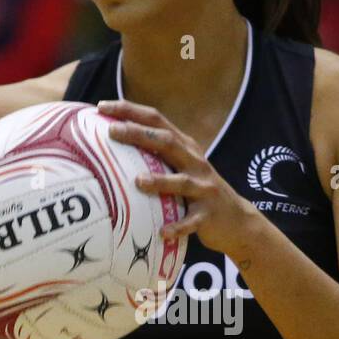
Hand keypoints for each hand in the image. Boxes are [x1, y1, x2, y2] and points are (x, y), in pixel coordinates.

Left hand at [98, 99, 259, 257]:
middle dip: (139, 134)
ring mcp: (203, 188)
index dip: (130, 111)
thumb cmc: (196, 191)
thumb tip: (113, 142)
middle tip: (112, 132)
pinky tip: (163, 231)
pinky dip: (179, 226)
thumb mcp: (179, 166)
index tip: (102, 106)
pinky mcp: (208, 214)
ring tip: (138, 181)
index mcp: (184, 147)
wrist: (236, 220)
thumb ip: (154, 154)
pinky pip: (192, 221)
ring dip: (160, 181)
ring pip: (181, 181)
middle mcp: (195, 162)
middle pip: (167, 142)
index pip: (156, 121)